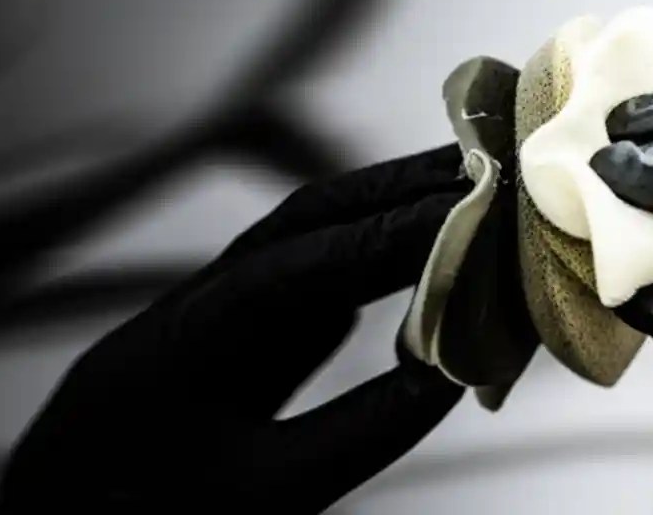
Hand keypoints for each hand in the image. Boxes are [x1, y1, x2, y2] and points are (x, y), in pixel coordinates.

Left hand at [0, 145, 468, 513]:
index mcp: (180, 338)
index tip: (472, 208)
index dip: (391, 234)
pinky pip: (282, 314)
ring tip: (450, 210)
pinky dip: (344, 287)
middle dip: (382, 197)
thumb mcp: (264, 496)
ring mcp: (193, 340)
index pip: (300, 263)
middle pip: (292, 234)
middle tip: (472, 170)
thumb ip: (358, 430)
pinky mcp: (207, 371)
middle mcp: (184, 318)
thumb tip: (449, 372)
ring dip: (368, 233)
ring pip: (290, 265)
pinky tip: (389, 279)